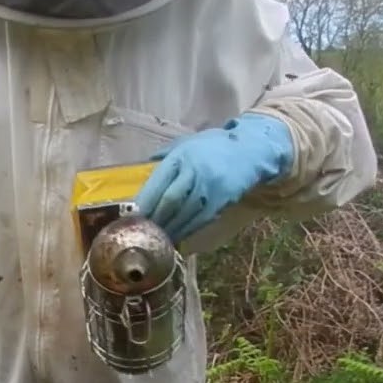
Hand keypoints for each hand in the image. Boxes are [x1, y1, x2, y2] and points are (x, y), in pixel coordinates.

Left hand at [134, 113, 294, 245]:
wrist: (250, 151)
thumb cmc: (213, 146)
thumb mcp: (187, 142)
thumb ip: (166, 154)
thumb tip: (146, 163)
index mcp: (181, 157)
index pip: (158, 183)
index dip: (144, 202)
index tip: (132, 216)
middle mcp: (194, 172)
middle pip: (170, 201)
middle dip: (154, 219)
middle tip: (141, 232)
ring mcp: (209, 187)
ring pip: (184, 214)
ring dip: (168, 229)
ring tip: (155, 240)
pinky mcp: (221, 201)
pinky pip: (200, 220)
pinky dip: (186, 230)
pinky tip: (176, 237)